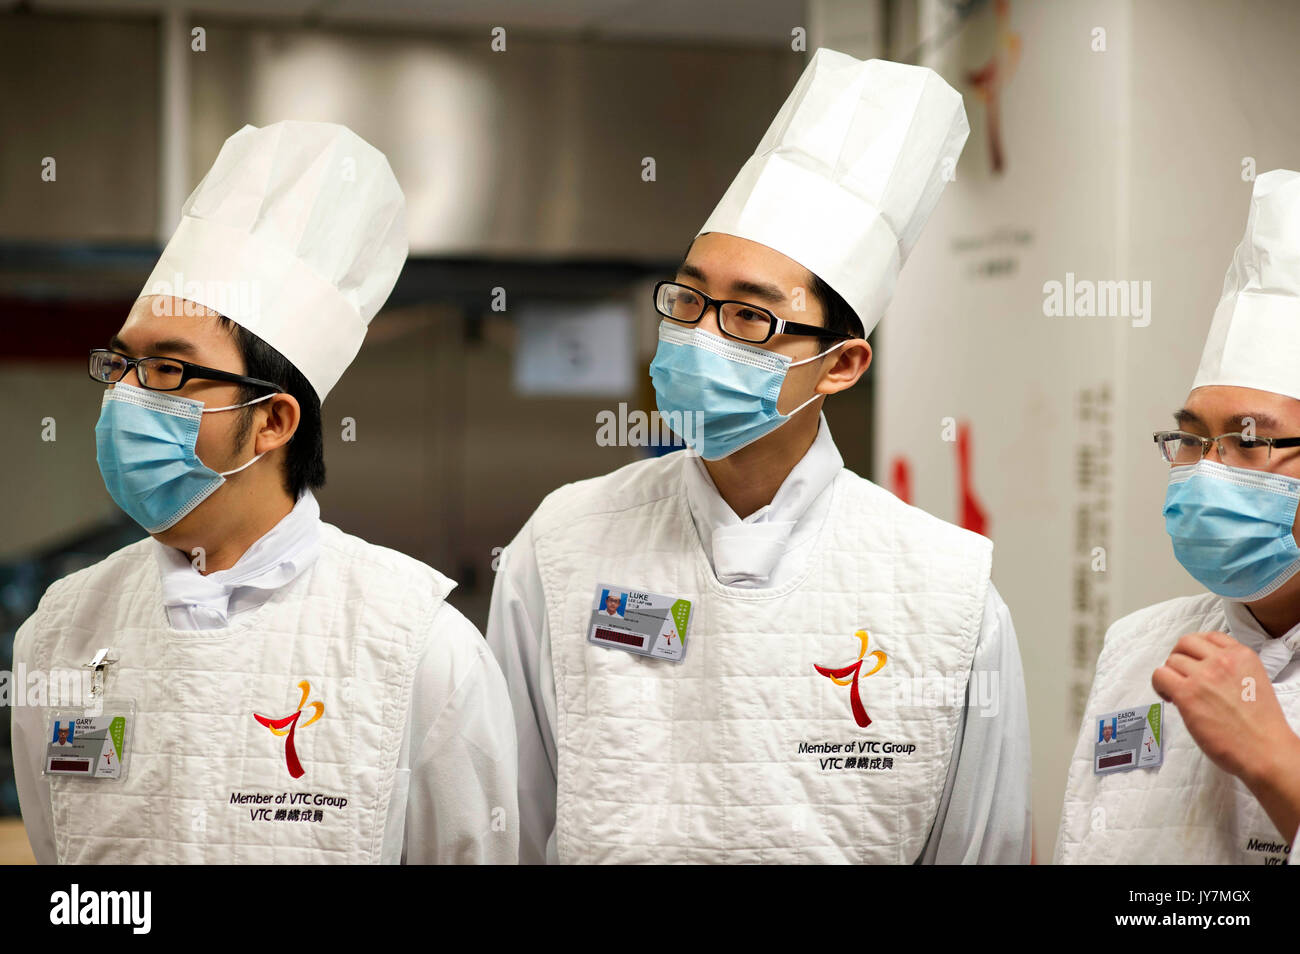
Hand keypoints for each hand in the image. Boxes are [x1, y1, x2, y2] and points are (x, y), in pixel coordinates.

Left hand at [1151, 631, 1285, 782]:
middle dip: (1180, 657)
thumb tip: (1207, 670)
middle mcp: (1222, 660)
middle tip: (1181, 675)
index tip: (1195, 662)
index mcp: (1243, 656)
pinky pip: (1160, 676)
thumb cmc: (1261, 725)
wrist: (1265, 749)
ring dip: (1171, 675)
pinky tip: (1170, 698)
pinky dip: (1159, 685)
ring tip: (1178, 692)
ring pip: (1171, 661)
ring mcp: (1204, 675)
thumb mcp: (1254, 682)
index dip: (1197, 650)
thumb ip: (1232, 670)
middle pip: (1185, 644)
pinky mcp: (1187, 693)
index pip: (1210, 636)